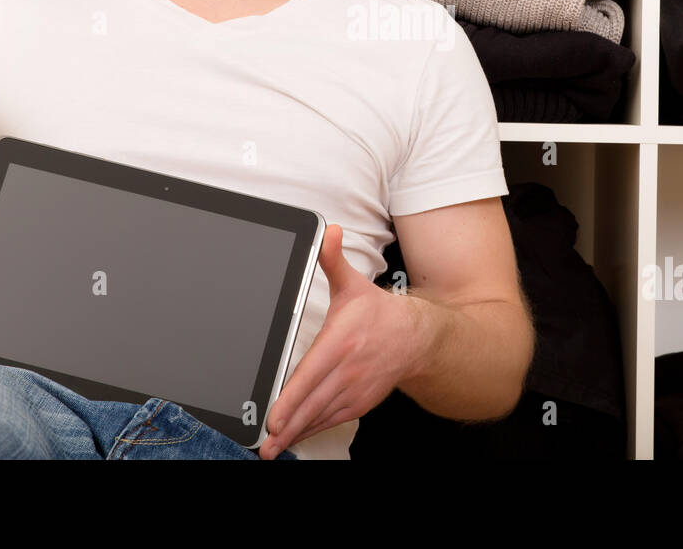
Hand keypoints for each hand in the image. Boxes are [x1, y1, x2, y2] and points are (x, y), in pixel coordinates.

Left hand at [259, 222, 426, 458]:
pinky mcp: (360, 403)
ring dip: (297, 434)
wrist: (416, 339)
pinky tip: (297, 437)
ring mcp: (355, 390)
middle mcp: (347, 370)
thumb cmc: (378, 315)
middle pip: (312, 403)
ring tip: (273, 449)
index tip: (274, 417)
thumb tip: (328, 232)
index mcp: (341, 342)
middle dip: (288, 427)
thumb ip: (332, 261)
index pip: (311, 375)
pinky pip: (332, 420)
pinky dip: (313, 430)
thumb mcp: (354, 285)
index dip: (292, 399)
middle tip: (266, 446)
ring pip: (321, 417)